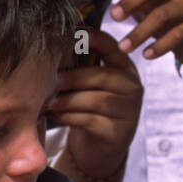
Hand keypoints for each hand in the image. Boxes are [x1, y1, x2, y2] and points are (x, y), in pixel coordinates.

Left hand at [50, 29, 142, 179]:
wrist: (99, 146)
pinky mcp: (118, 133)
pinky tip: (55, 115)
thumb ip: (82, 65)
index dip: (97, 39)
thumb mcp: (90, 84)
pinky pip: (91, 121)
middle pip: (104, 77)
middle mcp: (133, 89)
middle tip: (53, 80)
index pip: (114, 49)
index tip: (76, 35)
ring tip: (49, 101)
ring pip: (96, 101)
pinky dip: (69, 117)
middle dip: (75, 77)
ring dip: (68, 100)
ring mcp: (129, 112)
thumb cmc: (90, 108)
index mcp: (126, 70)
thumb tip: (55, 44)